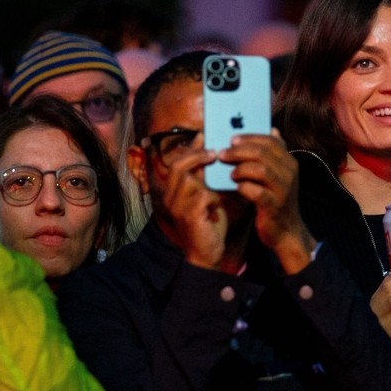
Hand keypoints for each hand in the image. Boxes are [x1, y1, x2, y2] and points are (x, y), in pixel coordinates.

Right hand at [154, 137, 225, 268]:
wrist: (207, 254)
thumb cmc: (209, 225)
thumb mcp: (206, 198)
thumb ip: (206, 180)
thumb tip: (213, 157)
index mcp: (173, 193)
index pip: (176, 163)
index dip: (190, 149)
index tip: (203, 136)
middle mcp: (170, 199)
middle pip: (178, 167)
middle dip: (197, 155)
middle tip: (215, 152)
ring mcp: (178, 208)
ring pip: (188, 179)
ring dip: (206, 177)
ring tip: (220, 176)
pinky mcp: (189, 217)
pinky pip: (202, 196)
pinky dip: (213, 196)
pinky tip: (218, 204)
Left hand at [219, 130, 316, 273]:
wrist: (286, 231)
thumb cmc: (277, 200)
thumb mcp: (279, 175)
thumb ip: (274, 155)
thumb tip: (272, 130)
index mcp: (290, 163)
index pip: (271, 141)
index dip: (250, 137)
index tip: (231, 139)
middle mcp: (289, 174)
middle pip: (263, 153)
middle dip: (239, 151)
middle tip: (222, 154)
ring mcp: (283, 190)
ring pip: (260, 169)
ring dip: (240, 168)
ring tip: (230, 173)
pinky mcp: (273, 206)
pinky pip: (255, 191)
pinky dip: (243, 187)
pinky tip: (237, 187)